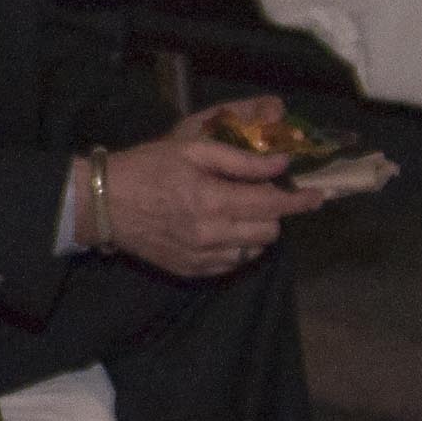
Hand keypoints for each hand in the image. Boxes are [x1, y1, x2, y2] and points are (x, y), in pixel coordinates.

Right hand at [101, 102, 330, 281]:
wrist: (102, 204)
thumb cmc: (146, 168)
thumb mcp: (191, 150)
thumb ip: (239, 160)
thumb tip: (281, 165)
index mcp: (213, 199)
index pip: (273, 204)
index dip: (300, 201)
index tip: (319, 196)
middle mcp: (212, 233)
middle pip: (269, 231)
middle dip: (271, 212)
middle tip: (255, 196)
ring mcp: (202, 256)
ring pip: (254, 251)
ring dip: (254, 231)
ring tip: (235, 214)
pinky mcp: (192, 270)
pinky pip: (232, 264)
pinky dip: (235, 248)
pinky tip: (218, 231)